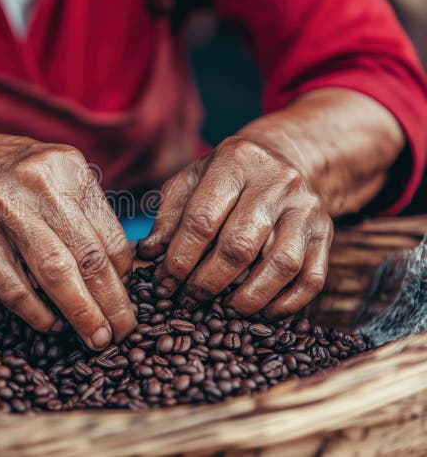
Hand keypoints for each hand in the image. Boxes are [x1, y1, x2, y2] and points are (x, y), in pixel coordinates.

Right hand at [0, 125, 136, 348]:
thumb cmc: (13, 174)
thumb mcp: (55, 173)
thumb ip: (85, 212)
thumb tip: (119, 272)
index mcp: (67, 168)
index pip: (110, 235)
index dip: (124, 276)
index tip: (127, 299)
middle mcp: (38, 185)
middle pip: (88, 257)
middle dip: (111, 303)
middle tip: (122, 331)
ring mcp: (4, 211)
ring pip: (54, 274)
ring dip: (80, 313)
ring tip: (95, 337)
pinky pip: (13, 287)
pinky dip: (36, 312)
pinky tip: (51, 324)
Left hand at [137, 136, 332, 318]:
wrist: (283, 159)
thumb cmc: (225, 178)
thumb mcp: (190, 183)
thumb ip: (167, 217)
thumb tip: (147, 254)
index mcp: (235, 161)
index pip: (202, 219)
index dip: (180, 258)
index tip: (164, 283)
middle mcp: (276, 181)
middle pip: (240, 245)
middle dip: (209, 282)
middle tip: (190, 301)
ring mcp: (306, 208)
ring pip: (280, 264)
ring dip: (249, 297)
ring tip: (225, 311)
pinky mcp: (326, 232)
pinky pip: (311, 278)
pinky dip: (287, 303)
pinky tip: (262, 313)